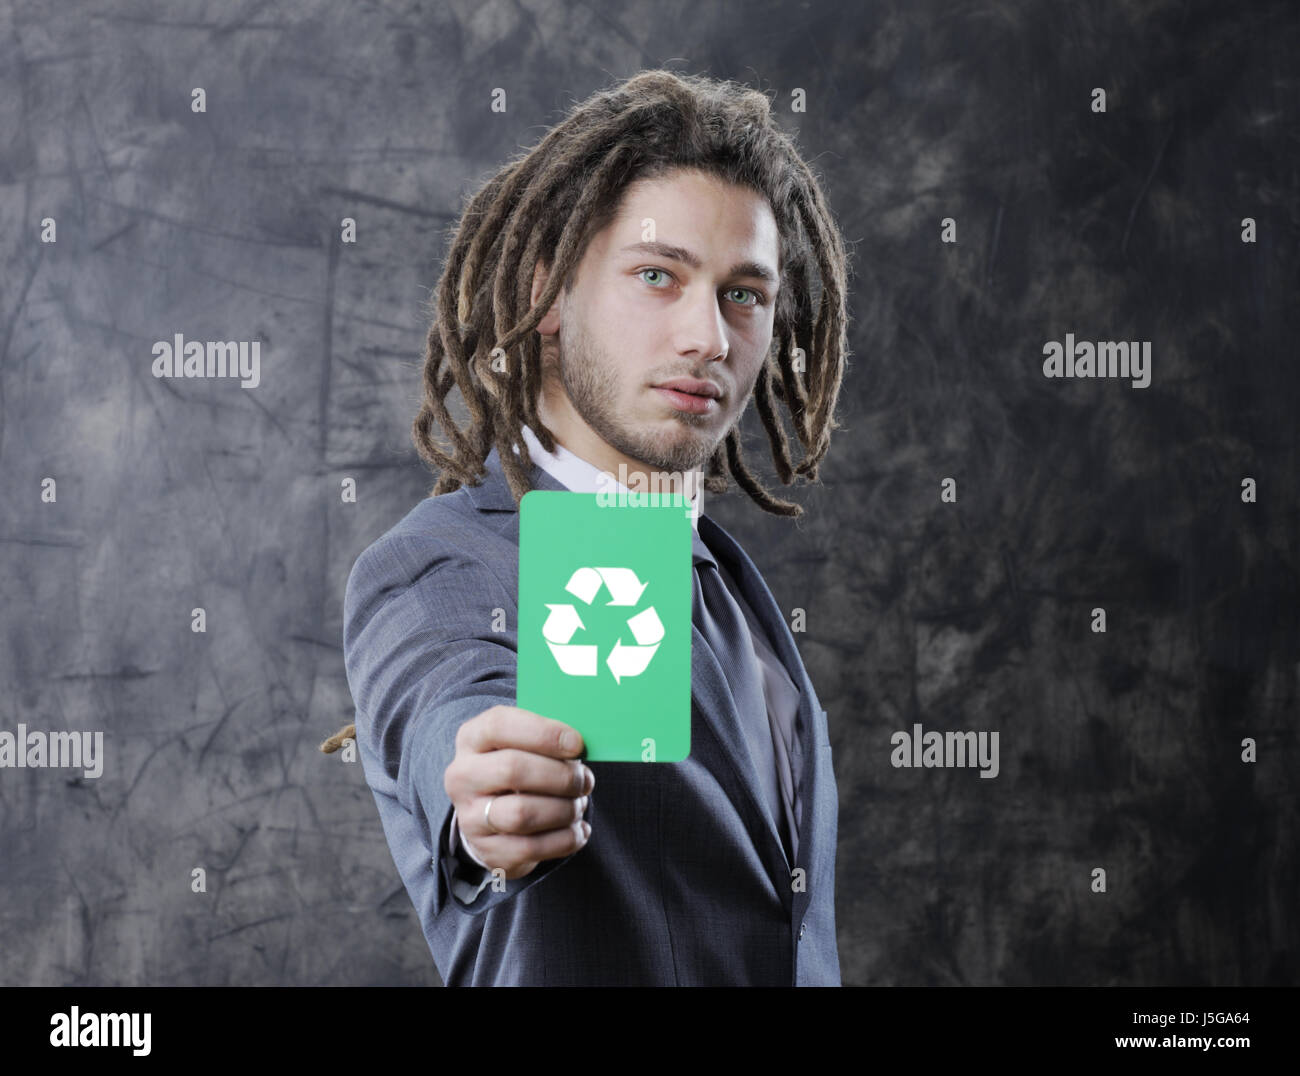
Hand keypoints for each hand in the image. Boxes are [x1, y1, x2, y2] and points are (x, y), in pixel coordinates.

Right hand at [444, 704, 593, 879]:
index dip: (544, 733)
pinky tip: (578, 829)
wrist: (491, 815)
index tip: (577, 744)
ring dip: (564, 809)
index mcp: (472, 738)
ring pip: (522, 814)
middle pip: (513, 769)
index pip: (499, 726)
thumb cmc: (520, 767)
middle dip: (561, 775)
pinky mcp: (487, 850)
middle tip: (585, 780)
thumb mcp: (524, 743)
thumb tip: (582, 746)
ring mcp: (470, 817)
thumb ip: (548, 739)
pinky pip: (531, 848)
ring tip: (578, 804)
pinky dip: (566, 839)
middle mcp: (462, 776)